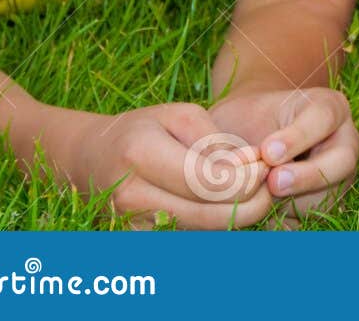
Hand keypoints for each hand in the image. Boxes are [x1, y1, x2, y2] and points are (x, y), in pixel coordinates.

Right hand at [59, 103, 272, 229]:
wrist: (89, 159)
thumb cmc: (142, 129)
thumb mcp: (179, 116)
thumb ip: (216, 142)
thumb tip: (250, 167)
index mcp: (142, 155)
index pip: (210, 183)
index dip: (248, 178)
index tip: (265, 164)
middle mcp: (133, 197)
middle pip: (212, 217)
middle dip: (252, 202)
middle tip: (269, 182)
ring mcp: (132, 226)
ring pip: (206, 235)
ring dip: (238, 218)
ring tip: (252, 192)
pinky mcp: (138, 243)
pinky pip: (191, 241)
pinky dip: (216, 227)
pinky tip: (228, 207)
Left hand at [210, 87, 358, 224]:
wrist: (247, 140)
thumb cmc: (243, 122)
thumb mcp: (240, 117)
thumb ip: (241, 137)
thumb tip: (243, 172)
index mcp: (328, 108)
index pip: (323, 118)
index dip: (297, 137)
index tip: (268, 152)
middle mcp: (343, 143)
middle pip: (342, 161)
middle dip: (308, 176)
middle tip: (274, 183)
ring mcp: (339, 177)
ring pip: (326, 197)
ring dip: (291, 203)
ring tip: (256, 199)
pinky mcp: (324, 206)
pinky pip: (308, 221)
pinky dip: (282, 223)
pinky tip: (257, 214)